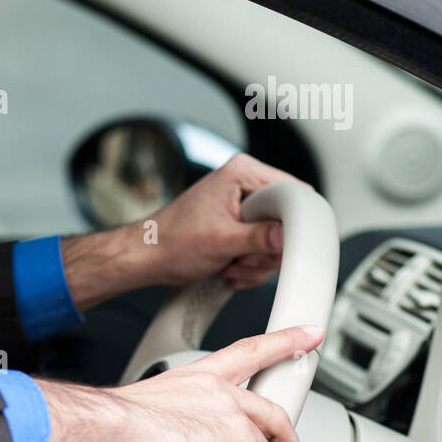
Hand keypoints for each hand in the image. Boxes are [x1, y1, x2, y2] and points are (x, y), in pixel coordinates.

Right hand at [34, 325, 322, 441]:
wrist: (102, 425)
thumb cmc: (112, 425)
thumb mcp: (153, 417)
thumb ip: (179, 430)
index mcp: (195, 377)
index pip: (249, 352)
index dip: (283, 341)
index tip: (307, 333)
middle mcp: (215, 387)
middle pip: (272, 407)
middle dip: (291, 439)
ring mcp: (227, 408)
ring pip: (274, 437)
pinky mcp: (232, 434)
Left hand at [144, 152, 304, 289]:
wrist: (149, 258)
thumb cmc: (170, 242)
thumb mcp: (220, 241)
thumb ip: (258, 238)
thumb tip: (286, 236)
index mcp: (241, 173)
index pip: (292, 190)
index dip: (292, 221)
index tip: (279, 243)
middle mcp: (245, 186)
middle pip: (287, 220)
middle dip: (266, 249)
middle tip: (241, 256)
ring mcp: (244, 209)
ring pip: (277, 241)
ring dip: (256, 263)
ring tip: (229, 263)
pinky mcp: (241, 228)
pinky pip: (263, 251)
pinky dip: (250, 267)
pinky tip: (229, 268)